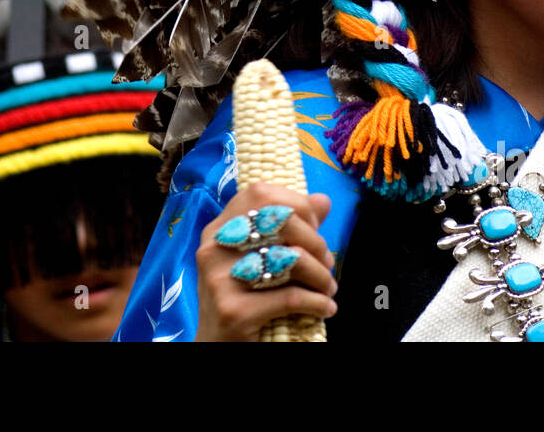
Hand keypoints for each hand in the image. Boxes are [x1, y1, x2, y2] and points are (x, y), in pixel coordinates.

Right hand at [194, 182, 336, 340]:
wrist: (217, 349)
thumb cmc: (242, 300)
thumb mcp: (258, 260)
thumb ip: (289, 229)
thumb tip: (322, 200)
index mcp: (218, 228)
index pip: (261, 193)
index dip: (297, 205)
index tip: (313, 227)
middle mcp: (214, 247)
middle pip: (280, 221)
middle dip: (316, 241)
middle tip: (328, 263)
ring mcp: (220, 278)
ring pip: (290, 259)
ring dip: (321, 275)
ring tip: (328, 288)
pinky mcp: (233, 310)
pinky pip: (291, 297)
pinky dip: (318, 302)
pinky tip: (326, 308)